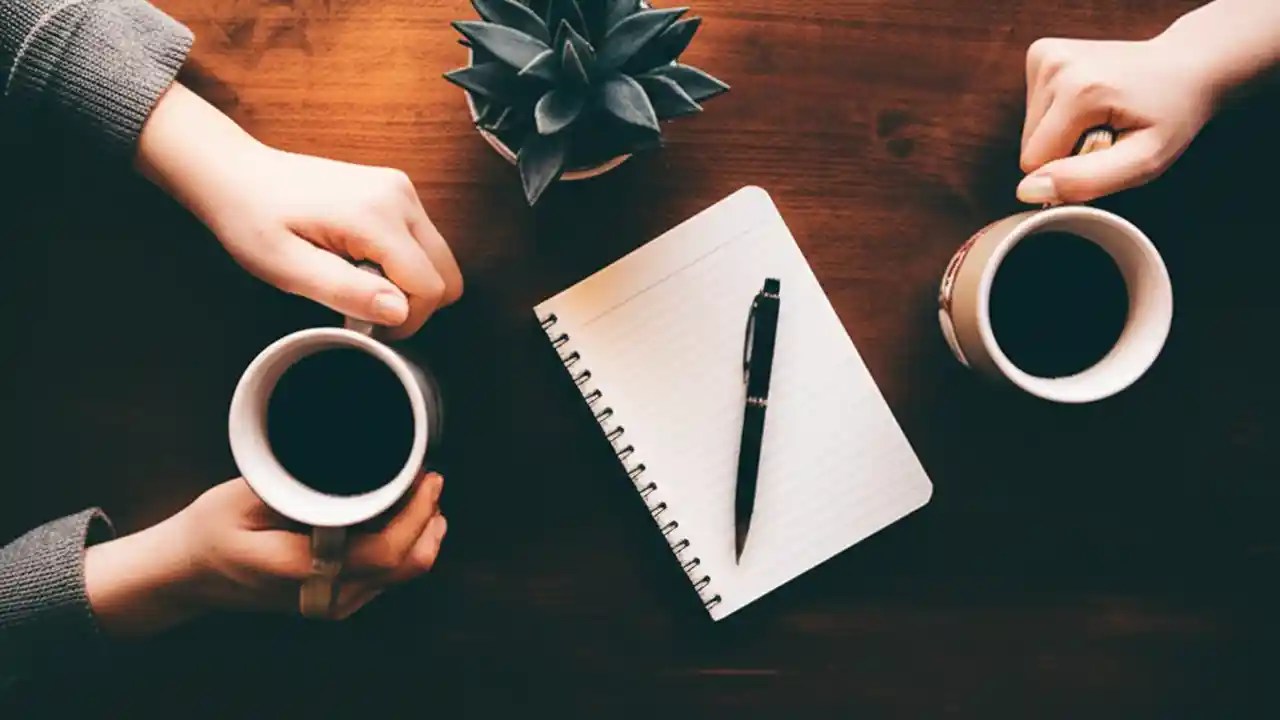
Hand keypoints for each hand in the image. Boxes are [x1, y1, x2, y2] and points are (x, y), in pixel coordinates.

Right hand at [84, 474, 446, 635]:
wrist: (188, 573)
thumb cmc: (212, 530)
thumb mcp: (245, 494)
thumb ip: (300, 484)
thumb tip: (349, 458)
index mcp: (303, 570)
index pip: (385, 552)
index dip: (416, 514)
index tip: (427, 478)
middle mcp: (325, 596)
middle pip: (407, 566)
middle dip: (428, 520)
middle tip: (429, 479)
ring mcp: (334, 605)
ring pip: (404, 575)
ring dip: (421, 533)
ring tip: (421, 494)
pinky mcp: (337, 602)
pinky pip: (388, 578)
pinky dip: (405, 546)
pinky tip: (403, 518)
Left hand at [138, 84, 462, 338]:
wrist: (236, 174)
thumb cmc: (252, 219)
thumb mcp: (288, 268)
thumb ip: (347, 291)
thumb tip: (400, 311)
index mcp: (376, 215)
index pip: (430, 286)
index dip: (407, 320)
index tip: (366, 326)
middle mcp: (399, 196)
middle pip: (445, 273)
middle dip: (413, 303)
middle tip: (362, 307)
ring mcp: (400, 189)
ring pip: (436, 259)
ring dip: (405, 283)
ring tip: (354, 279)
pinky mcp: (395, 190)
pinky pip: (421, 242)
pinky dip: (400, 263)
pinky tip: (358, 260)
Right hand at [1017, 35, 1216, 204]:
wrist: (1187, 65)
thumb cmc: (1172, 114)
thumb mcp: (1144, 160)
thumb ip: (1085, 181)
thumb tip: (1027, 191)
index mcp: (1078, 90)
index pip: (1034, 163)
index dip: (1068, 170)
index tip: (1106, 152)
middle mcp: (1054, 65)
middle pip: (1029, 145)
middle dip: (1064, 151)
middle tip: (1106, 134)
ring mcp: (1045, 55)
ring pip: (1029, 130)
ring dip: (1063, 133)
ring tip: (1101, 117)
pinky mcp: (1041, 53)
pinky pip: (1032, 108)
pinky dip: (1059, 114)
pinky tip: (1089, 102)